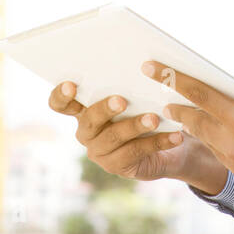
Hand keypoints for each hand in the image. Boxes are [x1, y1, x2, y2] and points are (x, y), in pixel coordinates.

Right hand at [48, 81, 192, 182]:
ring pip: (113, 137)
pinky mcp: (117, 166)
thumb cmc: (150, 108)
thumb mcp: (139, 95)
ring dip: (134, 126)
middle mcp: (86, 131)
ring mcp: (99, 151)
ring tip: (154, 119)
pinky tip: (174, 136)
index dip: (61, 95)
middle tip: (122, 100)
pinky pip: (135, 152)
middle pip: (88, 120)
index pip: (60, 104)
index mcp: (84, 109)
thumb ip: (130, 85)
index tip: (71, 85)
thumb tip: (143, 66)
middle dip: (104, 109)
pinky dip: (157, 142)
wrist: (171, 143)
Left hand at [145, 60, 233, 206]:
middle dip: (176, 108)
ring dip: (193, 127)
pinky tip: (213, 135)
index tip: (154, 69)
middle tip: (161, 96)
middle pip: (194, 121)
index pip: (200, 94)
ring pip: (206, 140)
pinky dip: (216, 143)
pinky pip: (222, 156)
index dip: (173, 79)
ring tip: (182, 114)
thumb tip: (231, 102)